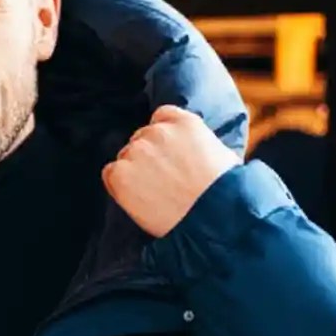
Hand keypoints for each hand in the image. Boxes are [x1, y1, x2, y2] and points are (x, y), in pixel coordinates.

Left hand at [102, 105, 240, 237]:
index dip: (162, 138)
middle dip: (148, 157)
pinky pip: (110, 173)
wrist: (213, 218)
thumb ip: (202, 145)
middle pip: (141, 138)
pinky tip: (136, 199)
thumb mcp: (224, 157)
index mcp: (185, 123)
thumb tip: (198, 151)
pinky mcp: (121, 173)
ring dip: (134, 172)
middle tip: (161, 182)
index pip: (161, 117)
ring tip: (153, 195)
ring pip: (126, 157)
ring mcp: (137, 151)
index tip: (166, 154)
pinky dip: (118, 185)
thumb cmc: (225, 194)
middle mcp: (158, 131)